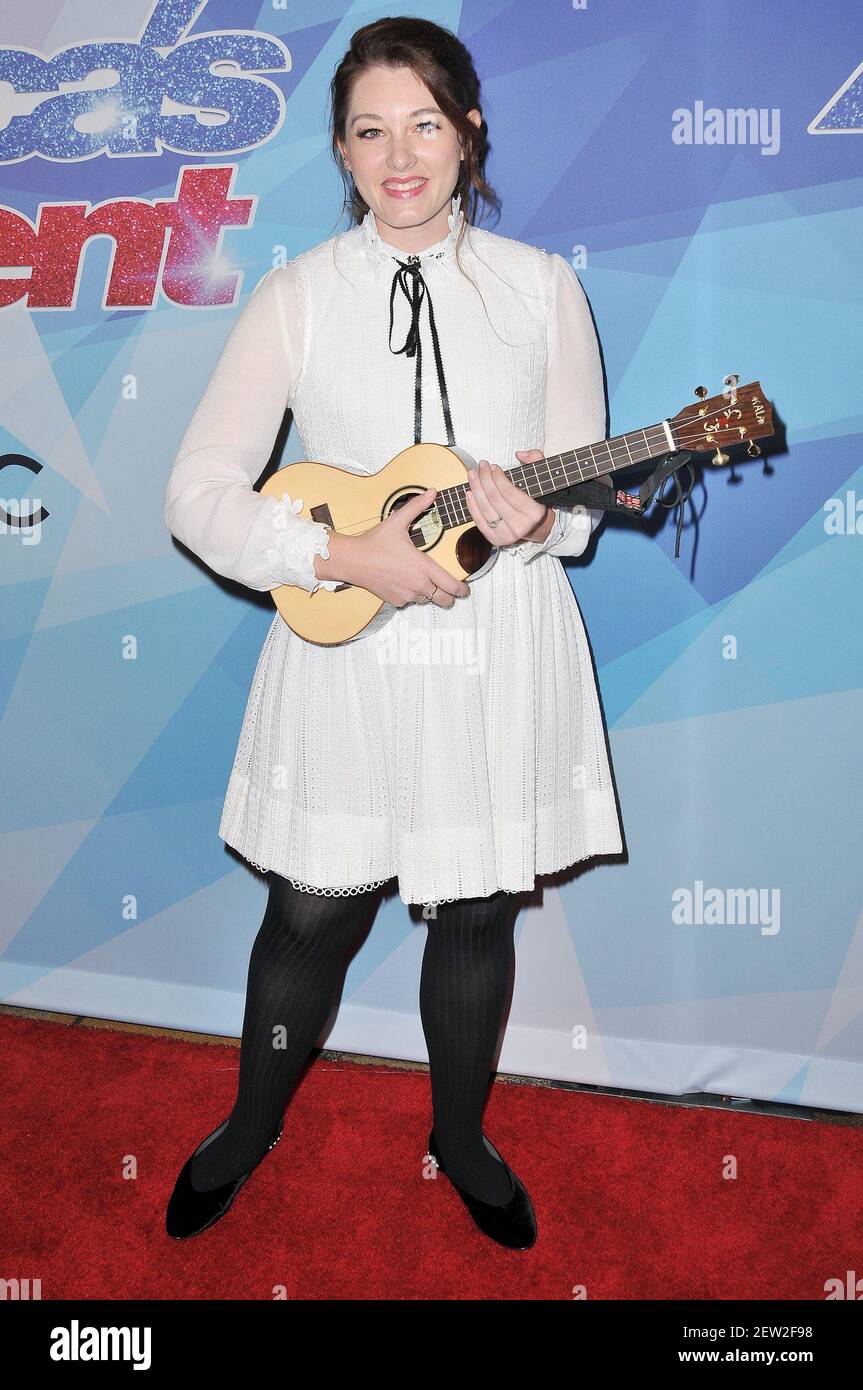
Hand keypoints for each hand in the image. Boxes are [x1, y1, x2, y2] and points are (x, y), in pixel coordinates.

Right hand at [326, 487, 469, 608]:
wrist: (353, 560)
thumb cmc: (374, 543)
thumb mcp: (397, 521)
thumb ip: (417, 506)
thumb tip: (432, 492)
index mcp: (423, 567)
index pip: (451, 585)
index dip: (462, 588)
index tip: (464, 588)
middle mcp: (418, 584)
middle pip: (444, 600)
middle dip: (450, 596)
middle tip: (450, 590)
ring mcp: (407, 595)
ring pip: (427, 600)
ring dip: (429, 593)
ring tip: (423, 580)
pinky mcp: (396, 601)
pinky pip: (410, 601)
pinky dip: (412, 595)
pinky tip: (405, 581)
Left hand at [465, 453, 551, 545]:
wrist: (537, 528)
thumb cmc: (536, 501)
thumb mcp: (542, 478)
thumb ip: (536, 460)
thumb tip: (519, 454)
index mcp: (534, 513)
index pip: (510, 492)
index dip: (498, 477)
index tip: (493, 466)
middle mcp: (521, 526)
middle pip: (495, 499)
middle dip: (484, 479)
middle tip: (480, 466)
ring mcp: (507, 535)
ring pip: (485, 509)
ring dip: (476, 489)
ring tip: (472, 475)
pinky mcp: (495, 540)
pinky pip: (479, 521)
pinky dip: (472, 506)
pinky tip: (469, 492)